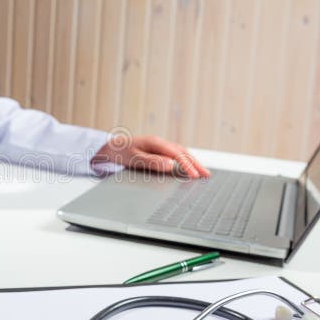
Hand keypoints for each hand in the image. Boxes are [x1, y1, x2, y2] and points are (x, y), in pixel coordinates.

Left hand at [91, 135, 210, 177]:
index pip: (177, 155)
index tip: (195, 176)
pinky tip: (190, 169)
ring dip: (193, 163)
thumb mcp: (135, 158)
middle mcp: (161, 143)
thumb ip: (153, 162)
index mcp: (156, 143)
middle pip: (183, 153)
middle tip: (207, 175)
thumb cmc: (123, 152)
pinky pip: (177, 156)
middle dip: (196, 164)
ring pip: (182, 154)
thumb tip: (171, 165)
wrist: (112, 147)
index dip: (187, 166)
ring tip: (203, 173)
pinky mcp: (160, 151)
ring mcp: (161, 147)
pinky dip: (186, 162)